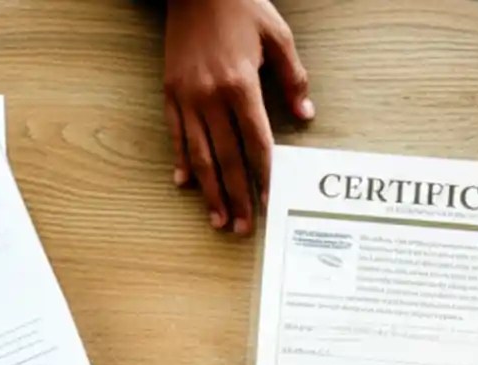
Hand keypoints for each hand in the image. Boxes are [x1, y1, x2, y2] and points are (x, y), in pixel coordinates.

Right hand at [164, 0, 314, 234]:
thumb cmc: (240, 6)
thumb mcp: (278, 36)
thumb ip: (294, 78)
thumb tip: (306, 114)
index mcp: (240, 85)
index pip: (256, 143)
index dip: (264, 177)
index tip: (271, 202)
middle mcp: (210, 96)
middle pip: (227, 158)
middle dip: (238, 197)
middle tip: (246, 228)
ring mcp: (186, 96)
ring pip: (199, 154)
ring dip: (210, 191)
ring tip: (219, 219)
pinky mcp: (170, 91)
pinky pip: (176, 134)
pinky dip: (182, 161)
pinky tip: (185, 184)